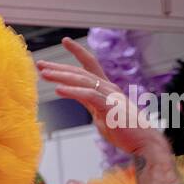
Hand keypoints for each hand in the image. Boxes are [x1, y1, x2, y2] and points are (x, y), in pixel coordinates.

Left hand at [37, 37, 166, 158]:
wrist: (143, 142)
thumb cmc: (124, 130)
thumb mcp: (101, 113)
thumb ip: (89, 102)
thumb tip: (77, 97)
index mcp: (106, 87)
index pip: (90, 64)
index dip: (78, 52)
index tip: (65, 41)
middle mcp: (108, 87)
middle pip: (80, 71)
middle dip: (59, 67)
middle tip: (40, 64)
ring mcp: (110, 96)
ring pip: (82, 80)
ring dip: (61, 76)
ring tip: (43, 74)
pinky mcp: (110, 107)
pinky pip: (89, 96)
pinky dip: (72, 91)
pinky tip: (58, 90)